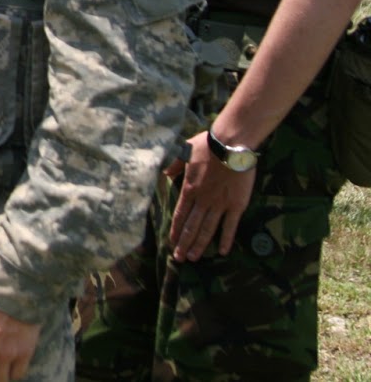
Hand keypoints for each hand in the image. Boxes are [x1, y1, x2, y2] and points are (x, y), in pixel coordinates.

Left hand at [167, 130, 254, 260]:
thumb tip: (165, 173)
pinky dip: (226, 239)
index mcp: (189, 189)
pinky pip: (230, 226)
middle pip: (191, 226)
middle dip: (184, 243)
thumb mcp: (184, 152)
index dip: (175, 229)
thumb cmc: (207, 145)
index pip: (180, 214)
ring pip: (207, 229)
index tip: (171, 242)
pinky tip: (222, 252)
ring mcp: (219, 204)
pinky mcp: (237, 205)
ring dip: (199, 245)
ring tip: (193, 258)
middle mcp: (202, 200)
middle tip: (179, 258)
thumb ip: (175, 166)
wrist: (231, 144)